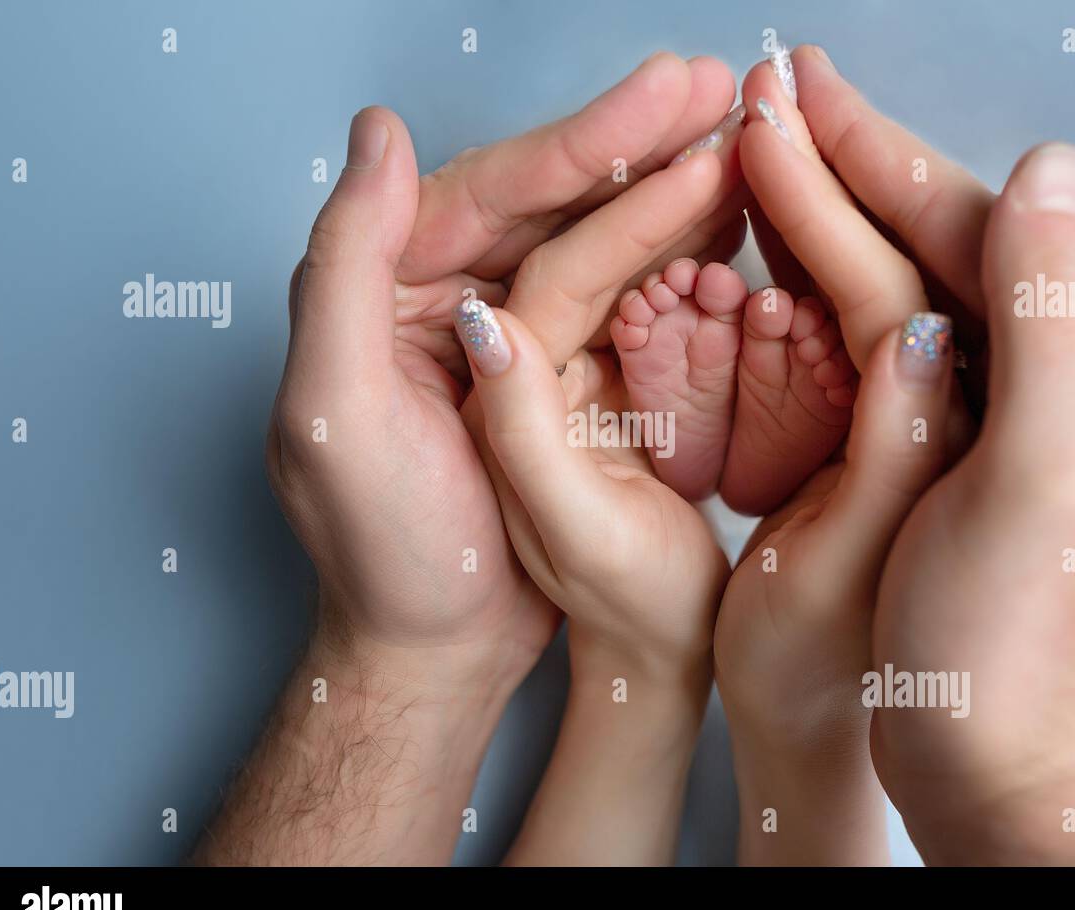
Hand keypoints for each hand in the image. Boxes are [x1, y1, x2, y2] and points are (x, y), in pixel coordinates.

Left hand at [269, 53, 737, 686]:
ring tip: (741, 145)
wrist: (438, 652)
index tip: (665, 95)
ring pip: (596, 244)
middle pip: (553, 204)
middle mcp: (451, 300)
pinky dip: (674, 263)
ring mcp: (514, 339)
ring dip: (666, 192)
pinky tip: (727, 227)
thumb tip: (378, 134)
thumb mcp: (333, 411)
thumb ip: (346, 266)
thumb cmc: (380, 553)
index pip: (492, 193)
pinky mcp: (562, 380)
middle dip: (637, 146)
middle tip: (720, 92)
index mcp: (390, 292)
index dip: (583, 140)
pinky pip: (622, 305)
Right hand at [739, 46, 1074, 863]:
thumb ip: (1054, 321)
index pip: (972, 227)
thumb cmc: (1020, 658)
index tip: (790, 95)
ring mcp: (1014, 415)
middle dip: (850, 163)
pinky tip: (790, 268)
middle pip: (942, 240)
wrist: (1005, 775)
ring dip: (835, 214)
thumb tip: (1046, 168)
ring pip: (913, 284)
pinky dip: (836, 293)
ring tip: (768, 157)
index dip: (873, 157)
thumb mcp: (1050, 487)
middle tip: (772, 93)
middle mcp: (1063, 375)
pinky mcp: (967, 458)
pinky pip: (896, 346)